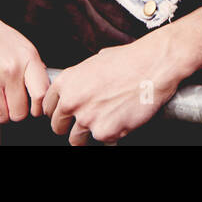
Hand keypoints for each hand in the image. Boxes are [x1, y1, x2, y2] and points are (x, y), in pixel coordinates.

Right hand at [0, 2, 50, 123]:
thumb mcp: (19, 43)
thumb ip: (31, 65)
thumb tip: (42, 88)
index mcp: (27, 57)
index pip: (41, 93)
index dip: (38, 107)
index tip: (33, 109)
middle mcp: (11, 68)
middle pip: (19, 112)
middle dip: (14, 113)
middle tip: (9, 106)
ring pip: (0, 115)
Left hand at [42, 32, 183, 143]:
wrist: (153, 65)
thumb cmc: (131, 60)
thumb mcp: (97, 61)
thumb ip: (82, 78)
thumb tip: (81, 86)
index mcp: (67, 82)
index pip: (48, 107)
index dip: (58, 112)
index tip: (66, 114)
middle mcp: (72, 101)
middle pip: (58, 126)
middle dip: (70, 126)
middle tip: (87, 121)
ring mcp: (87, 119)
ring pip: (76, 140)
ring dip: (89, 135)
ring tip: (106, 122)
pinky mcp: (104, 132)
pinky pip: (102, 142)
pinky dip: (112, 136)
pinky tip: (122, 121)